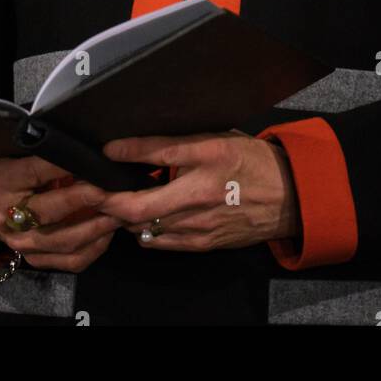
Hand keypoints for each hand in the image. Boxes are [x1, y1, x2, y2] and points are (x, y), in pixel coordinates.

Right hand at [0, 155, 120, 271]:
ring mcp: (22, 243)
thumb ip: (45, 156)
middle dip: (83, 199)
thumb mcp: (17, 156)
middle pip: (49, 210)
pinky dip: (94, 248)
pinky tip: (109, 232)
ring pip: (64, 240)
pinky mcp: (35, 260)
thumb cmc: (9, 171)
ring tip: (119, 212)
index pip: (35, 172)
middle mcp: (8, 217)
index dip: (64, 166)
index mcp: (2, 182)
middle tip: (110, 189)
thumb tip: (85, 149)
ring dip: (96, 227)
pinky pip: (70, 261)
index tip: (91, 160)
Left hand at [95, 130, 299, 251]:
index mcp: (210, 154)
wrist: (287, 198)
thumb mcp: (220, 138)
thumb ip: (185, 143)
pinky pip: (160, 241)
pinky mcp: (202, 242)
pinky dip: (144, 230)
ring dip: (124, 217)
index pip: (160, 152)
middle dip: (110, 200)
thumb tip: (147, 143)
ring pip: (145, 226)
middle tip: (94, 191)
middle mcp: (202, 190)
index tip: (108, 149)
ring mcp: (201, 221)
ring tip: (112, 204)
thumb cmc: (252, 163)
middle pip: (141, 204)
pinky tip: (140, 220)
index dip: (128, 150)